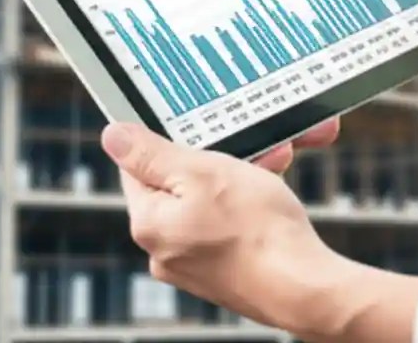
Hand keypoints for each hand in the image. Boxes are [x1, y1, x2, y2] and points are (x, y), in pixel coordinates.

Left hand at [102, 123, 417, 341]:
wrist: (304, 287)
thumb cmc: (259, 231)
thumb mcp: (203, 173)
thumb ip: (152, 154)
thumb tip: (113, 137)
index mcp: (148, 223)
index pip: (138, 165)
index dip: (171, 141)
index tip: (200, 130)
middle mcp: (163, 250)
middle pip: (179, 183)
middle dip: (219, 159)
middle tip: (251, 149)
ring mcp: (193, 265)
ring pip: (209, 202)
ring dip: (240, 179)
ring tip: (272, 171)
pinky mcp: (221, 272)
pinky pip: (226, 225)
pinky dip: (247, 207)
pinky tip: (272, 201)